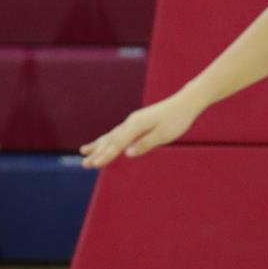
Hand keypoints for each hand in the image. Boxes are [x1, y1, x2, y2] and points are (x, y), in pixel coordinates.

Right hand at [80, 95, 199, 168]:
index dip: (105, 155)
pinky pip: (117, 133)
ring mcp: (132, 122)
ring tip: (83, 151)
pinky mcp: (136, 122)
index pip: (117, 144)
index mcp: (136, 126)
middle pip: (110, 140)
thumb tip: (128, 153)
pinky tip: (103, 142)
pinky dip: (107, 139)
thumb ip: (145, 144)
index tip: (94, 164)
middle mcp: (131, 123)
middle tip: (84, 164)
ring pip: (111, 135)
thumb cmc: (177, 120)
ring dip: (98, 145)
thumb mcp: (163, 135)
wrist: (184, 103)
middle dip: (96, 152)